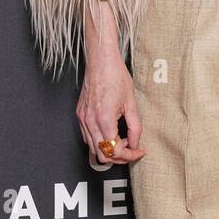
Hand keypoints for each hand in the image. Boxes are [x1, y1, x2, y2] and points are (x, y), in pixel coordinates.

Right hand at [77, 47, 145, 164]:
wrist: (101, 62)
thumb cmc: (116, 77)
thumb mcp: (132, 103)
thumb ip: (135, 127)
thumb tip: (136, 143)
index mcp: (104, 119)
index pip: (115, 150)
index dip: (129, 155)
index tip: (138, 152)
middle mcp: (90, 122)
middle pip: (102, 155)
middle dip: (119, 156)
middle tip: (132, 149)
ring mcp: (82, 119)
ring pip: (93, 148)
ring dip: (109, 149)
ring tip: (123, 138)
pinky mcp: (79, 115)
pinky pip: (87, 137)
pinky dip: (100, 141)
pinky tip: (112, 132)